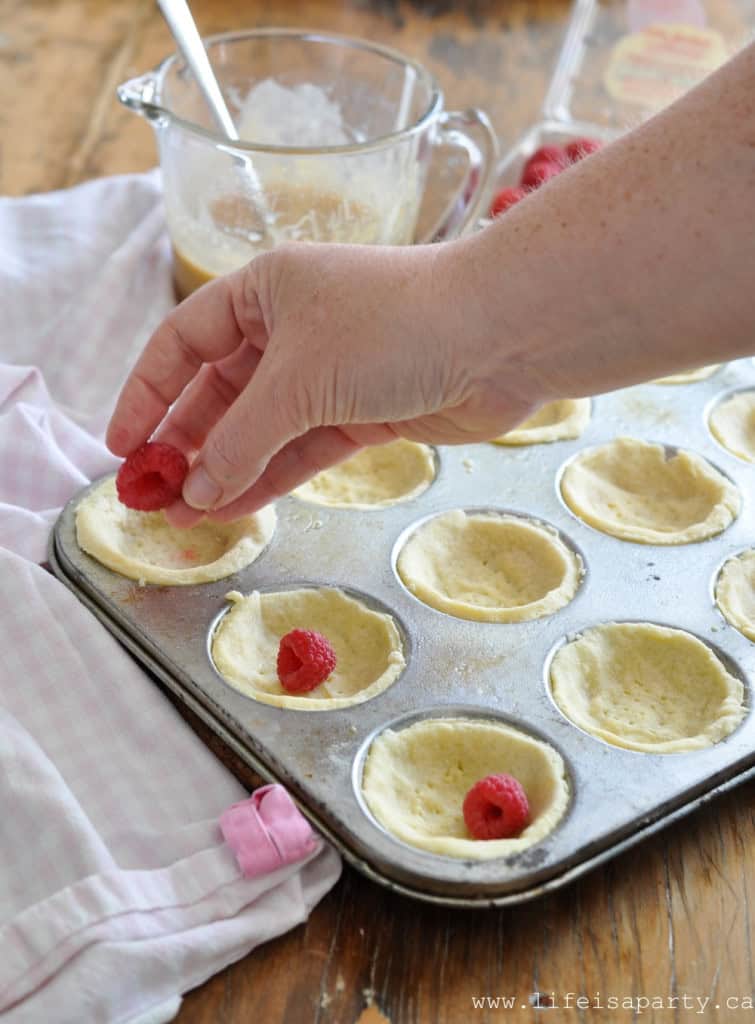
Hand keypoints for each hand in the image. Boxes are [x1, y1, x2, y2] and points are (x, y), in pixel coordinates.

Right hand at [106, 242, 538, 525]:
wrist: (499, 336)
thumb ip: (239, 438)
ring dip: (224, 470)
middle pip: (219, 391)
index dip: (146, 393)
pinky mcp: (363, 412)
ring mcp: (329, 373)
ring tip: (184, 517)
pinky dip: (270, 476)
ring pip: (261, 428)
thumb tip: (195, 490)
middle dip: (184, 444)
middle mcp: (291, 328)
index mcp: (263, 291)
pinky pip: (301, 449)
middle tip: (152, 496)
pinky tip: (235, 507)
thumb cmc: (391, 328)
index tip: (122, 447)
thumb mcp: (297, 379)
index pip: (182, 342)